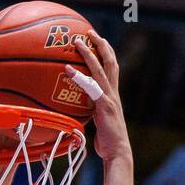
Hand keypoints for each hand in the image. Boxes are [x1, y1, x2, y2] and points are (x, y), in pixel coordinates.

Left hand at [70, 31, 129, 161]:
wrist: (118, 153)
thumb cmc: (107, 143)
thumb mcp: (99, 124)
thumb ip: (92, 113)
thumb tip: (79, 112)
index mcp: (113, 96)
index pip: (112, 69)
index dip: (107, 53)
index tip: (99, 41)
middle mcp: (113, 93)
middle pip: (110, 62)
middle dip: (101, 45)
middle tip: (89, 32)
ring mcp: (110, 98)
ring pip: (101, 69)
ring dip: (89, 53)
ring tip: (77, 41)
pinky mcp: (104, 106)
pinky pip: (91, 87)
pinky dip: (79, 76)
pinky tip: (67, 69)